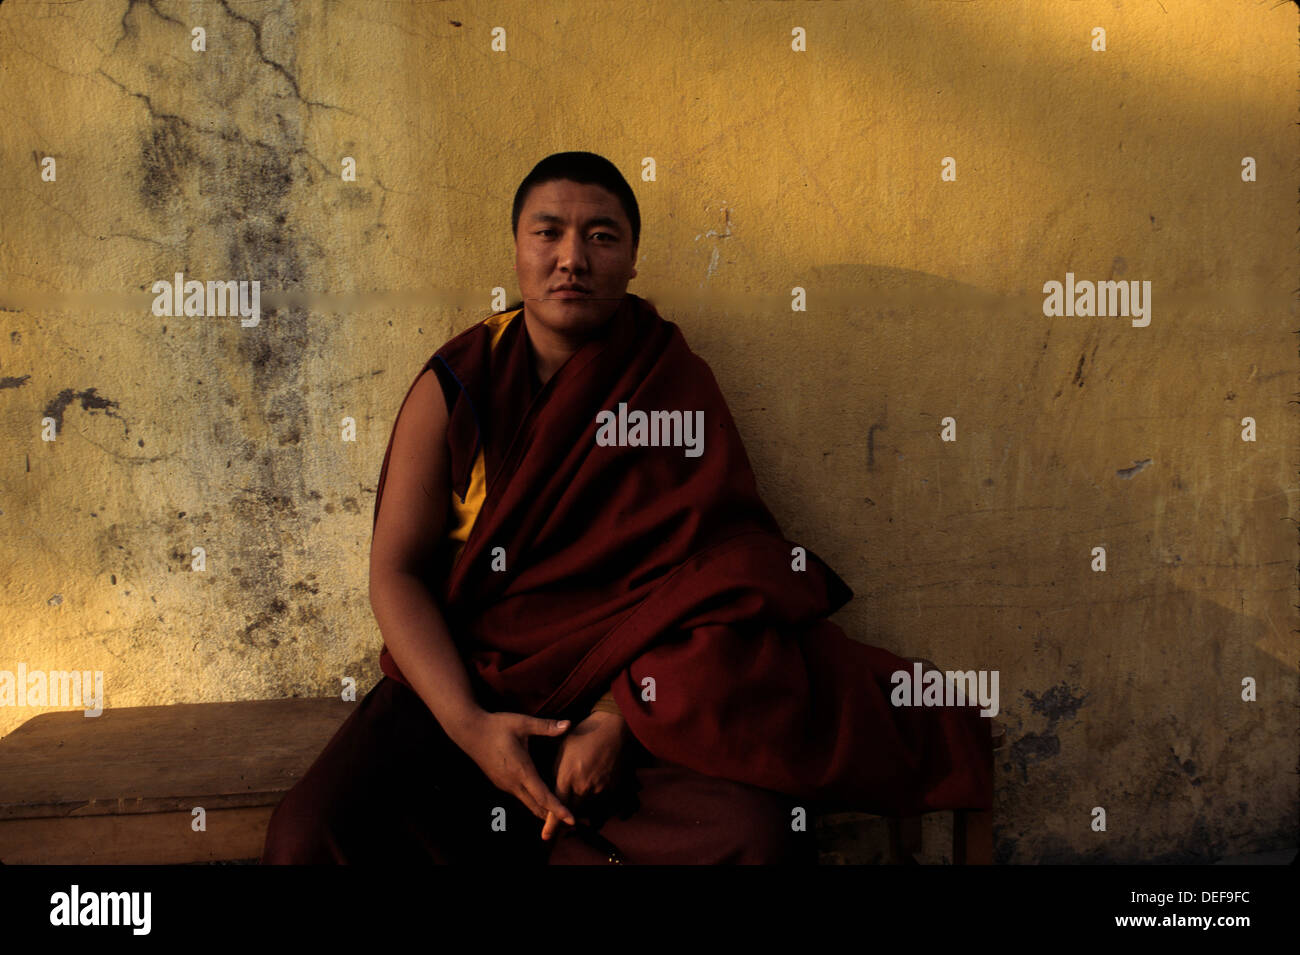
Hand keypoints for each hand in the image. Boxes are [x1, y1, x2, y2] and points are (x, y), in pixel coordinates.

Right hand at [446, 708, 576, 829]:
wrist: (469, 730)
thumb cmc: (496, 726)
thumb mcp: (522, 723)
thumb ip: (546, 726)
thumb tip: (569, 724)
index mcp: (521, 771)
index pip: (543, 796)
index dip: (558, 809)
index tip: (571, 819)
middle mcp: (513, 783)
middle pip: (536, 807)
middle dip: (554, 817)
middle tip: (573, 823)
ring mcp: (505, 785)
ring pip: (528, 803)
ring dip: (544, 810)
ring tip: (561, 815)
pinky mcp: (501, 782)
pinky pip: (521, 796)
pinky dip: (534, 802)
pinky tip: (543, 800)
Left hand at [540, 710, 628, 840]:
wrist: (612, 726)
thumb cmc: (583, 734)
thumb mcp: (562, 749)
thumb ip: (555, 770)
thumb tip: (551, 786)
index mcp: (568, 775)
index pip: (557, 805)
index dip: (551, 824)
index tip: (545, 837)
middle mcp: (584, 785)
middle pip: (573, 812)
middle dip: (566, 818)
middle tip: (562, 822)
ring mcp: (601, 788)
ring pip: (588, 809)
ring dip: (582, 810)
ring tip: (578, 805)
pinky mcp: (614, 787)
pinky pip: (604, 804)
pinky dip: (597, 804)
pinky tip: (593, 795)